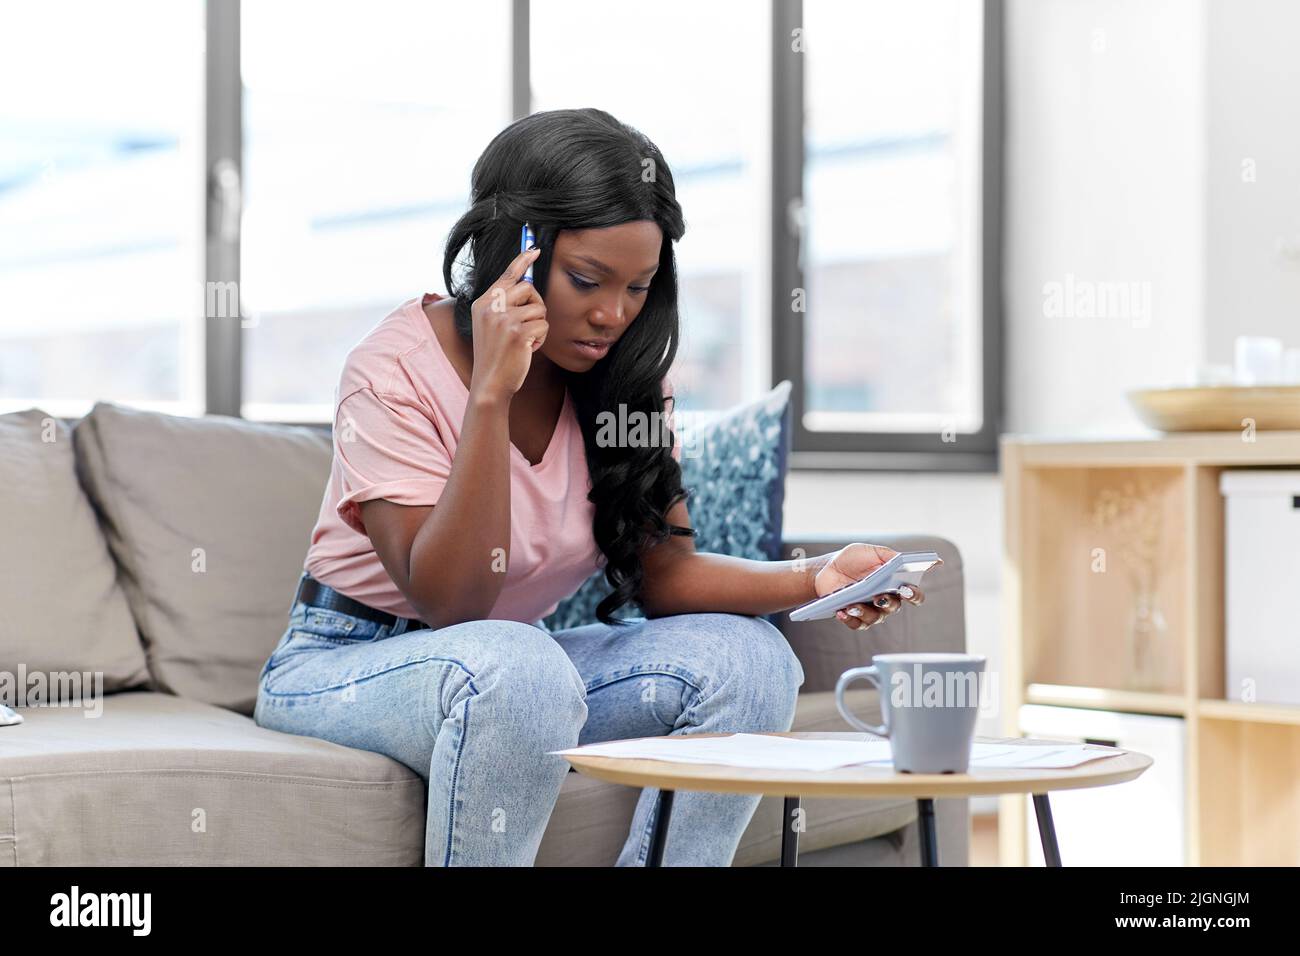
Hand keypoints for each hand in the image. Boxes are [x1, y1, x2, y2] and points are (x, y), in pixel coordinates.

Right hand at [468, 246, 547, 403]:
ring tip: (524, 340)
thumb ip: (503, 304)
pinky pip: (543, 325)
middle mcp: (490, 307)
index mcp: (482, 303)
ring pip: (539, 308)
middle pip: (528, 288)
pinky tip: (527, 349)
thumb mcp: (491, 325)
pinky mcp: (518, 332)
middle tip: (526, 324)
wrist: (489, 384)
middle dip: (535, 305)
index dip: (522, 260)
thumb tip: (527, 284)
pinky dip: (540, 338)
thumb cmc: (495, 355)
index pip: (506, 275)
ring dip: (538, 325)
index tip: (535, 248)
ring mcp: (503, 319)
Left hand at [813, 543, 925, 631]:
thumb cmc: (853, 559)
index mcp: (895, 584)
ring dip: (864, 611)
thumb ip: (888, 555)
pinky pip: (856, 624)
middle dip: (888, 603)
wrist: (827, 569)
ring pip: (875, 618)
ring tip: (852, 605)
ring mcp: (871, 610)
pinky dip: (850, 618)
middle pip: (895, 607)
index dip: (914, 594)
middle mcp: (886, 600)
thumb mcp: (869, 551)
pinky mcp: (854, 617)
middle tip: (878, 597)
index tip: (906, 589)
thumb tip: (904, 559)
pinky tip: (842, 610)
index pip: (914, 594)